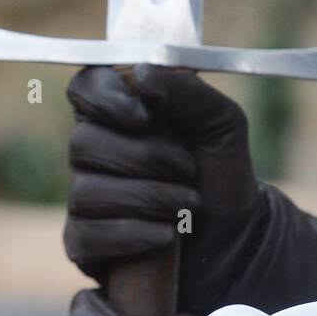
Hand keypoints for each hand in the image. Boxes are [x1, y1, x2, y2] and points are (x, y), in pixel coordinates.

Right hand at [65, 64, 267, 315]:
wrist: (234, 235)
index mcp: (122, 112)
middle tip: (189, 169)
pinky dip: (134, 234)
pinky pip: (88, 235)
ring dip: (149, 198)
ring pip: (85, 192)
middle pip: (83, 143)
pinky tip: (166, 235)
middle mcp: (94, 151)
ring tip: (189, 203)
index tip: (145, 116)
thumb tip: (141, 74)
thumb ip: (186, 91)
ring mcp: (84, 197)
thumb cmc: (220, 171)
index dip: (106, 99)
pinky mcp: (83, 242)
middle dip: (145, 158)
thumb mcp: (221, 123)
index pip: (84, 88)